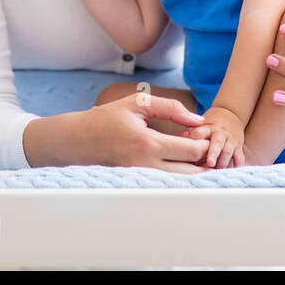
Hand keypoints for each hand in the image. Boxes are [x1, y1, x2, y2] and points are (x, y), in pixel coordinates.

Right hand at [85, 92, 213, 173]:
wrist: (79, 139)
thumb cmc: (107, 118)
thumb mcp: (138, 104)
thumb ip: (170, 108)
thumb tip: (197, 119)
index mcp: (149, 144)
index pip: (191, 151)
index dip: (204, 143)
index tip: (205, 132)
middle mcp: (147, 165)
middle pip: (190, 171)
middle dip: (203, 159)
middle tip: (205, 144)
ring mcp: (142, 176)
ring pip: (180, 179)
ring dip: (192, 167)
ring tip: (193, 150)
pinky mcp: (138, 181)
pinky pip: (166, 179)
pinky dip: (177, 170)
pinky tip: (177, 157)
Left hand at [182, 106, 245, 168]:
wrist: (230, 117)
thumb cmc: (210, 126)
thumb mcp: (200, 126)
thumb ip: (191, 134)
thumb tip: (180, 137)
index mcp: (207, 128)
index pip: (199, 133)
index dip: (193, 141)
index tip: (188, 151)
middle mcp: (220, 133)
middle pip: (216, 142)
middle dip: (213, 153)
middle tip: (210, 164)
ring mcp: (230, 140)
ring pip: (228, 151)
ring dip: (223, 162)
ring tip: (217, 171)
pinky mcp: (238, 148)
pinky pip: (240, 158)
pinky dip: (237, 166)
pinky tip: (231, 175)